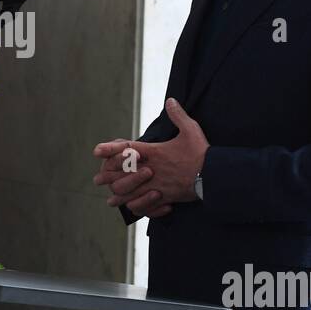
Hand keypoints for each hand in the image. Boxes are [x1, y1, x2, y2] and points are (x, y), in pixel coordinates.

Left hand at [93, 98, 209, 213]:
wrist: (213, 176)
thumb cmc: (201, 152)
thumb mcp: (191, 129)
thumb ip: (178, 115)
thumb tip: (170, 100)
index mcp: (154, 152)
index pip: (127, 149)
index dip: (110, 149)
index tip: (96, 151)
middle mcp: (151, 169)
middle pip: (123, 175)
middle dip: (109, 177)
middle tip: (98, 179)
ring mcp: (156, 185)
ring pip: (131, 193)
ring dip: (119, 196)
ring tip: (110, 200)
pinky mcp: (164, 197)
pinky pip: (145, 205)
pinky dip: (137, 207)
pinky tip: (132, 209)